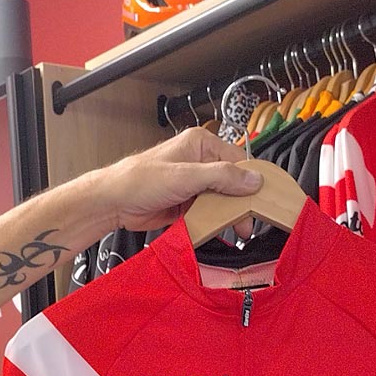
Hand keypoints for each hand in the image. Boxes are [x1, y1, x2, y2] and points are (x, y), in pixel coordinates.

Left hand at [92, 127, 261, 232]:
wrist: (113, 203)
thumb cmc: (139, 180)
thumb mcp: (186, 176)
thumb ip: (222, 176)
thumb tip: (253, 179)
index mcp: (201, 144)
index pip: (238, 160)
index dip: (251, 181)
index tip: (261, 199)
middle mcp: (199, 161)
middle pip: (232, 182)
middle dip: (240, 202)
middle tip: (248, 221)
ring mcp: (193, 183)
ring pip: (221, 199)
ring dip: (227, 214)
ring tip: (237, 229)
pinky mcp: (186, 202)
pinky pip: (208, 212)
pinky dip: (214, 222)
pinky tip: (219, 231)